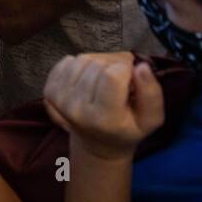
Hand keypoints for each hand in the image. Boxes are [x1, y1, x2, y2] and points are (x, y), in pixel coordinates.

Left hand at [43, 53, 164, 159]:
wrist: (97, 143)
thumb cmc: (128, 129)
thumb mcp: (151, 119)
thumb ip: (152, 94)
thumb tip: (141, 66)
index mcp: (104, 118)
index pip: (112, 75)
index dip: (127, 70)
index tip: (131, 81)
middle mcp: (77, 109)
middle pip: (98, 64)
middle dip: (114, 65)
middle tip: (120, 83)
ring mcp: (60, 99)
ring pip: (83, 59)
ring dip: (98, 63)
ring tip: (106, 81)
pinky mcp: (49, 91)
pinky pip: (67, 60)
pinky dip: (82, 65)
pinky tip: (89, 81)